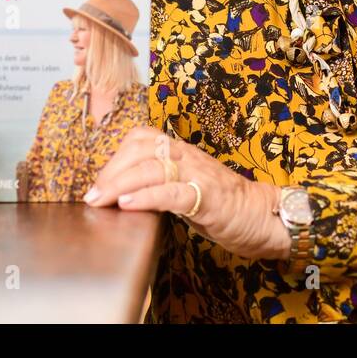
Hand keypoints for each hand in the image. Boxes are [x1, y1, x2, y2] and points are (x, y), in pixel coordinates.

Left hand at [84, 127, 291, 260]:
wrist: (263, 218)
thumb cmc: (224, 206)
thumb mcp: (186, 189)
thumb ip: (161, 185)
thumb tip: (123, 195)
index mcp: (182, 153)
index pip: (142, 138)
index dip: (116, 157)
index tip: (99, 183)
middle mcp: (189, 157)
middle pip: (140, 149)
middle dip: (111, 171)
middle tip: (92, 195)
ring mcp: (199, 175)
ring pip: (151, 168)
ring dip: (120, 184)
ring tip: (101, 200)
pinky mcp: (208, 197)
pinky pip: (171, 192)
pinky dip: (146, 197)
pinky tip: (127, 206)